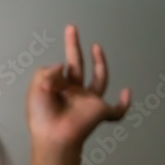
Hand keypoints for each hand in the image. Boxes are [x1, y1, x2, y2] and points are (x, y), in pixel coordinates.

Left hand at [26, 24, 130, 154]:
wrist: (54, 135)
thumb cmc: (42, 116)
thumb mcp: (37, 88)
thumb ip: (47, 71)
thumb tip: (62, 65)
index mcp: (57, 89)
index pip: (59, 71)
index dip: (55, 66)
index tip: (56, 58)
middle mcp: (73, 93)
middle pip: (77, 67)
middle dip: (74, 47)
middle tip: (71, 28)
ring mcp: (89, 102)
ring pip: (99, 81)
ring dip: (100, 64)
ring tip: (96, 46)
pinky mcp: (101, 112)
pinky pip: (117, 112)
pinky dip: (124, 104)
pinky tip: (127, 92)